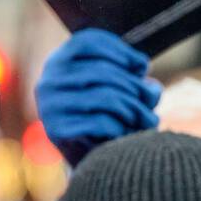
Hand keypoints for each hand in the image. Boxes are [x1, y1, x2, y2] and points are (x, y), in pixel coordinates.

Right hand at [36, 29, 161, 166]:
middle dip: (135, 86)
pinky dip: (121, 128)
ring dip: (134, 109)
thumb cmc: (109, 117)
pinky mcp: (56, 130)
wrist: (88, 158)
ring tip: (148, 120)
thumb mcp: (125, 94)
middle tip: (152, 101)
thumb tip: (150, 90)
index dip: (118, 49)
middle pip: (102, 71)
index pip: (86, 42)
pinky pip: (100, 122)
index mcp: (59, 62)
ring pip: (104, 96)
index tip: (142, 65)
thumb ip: (140, 86)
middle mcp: (48, 80)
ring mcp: (49, 105)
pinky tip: (126, 133)